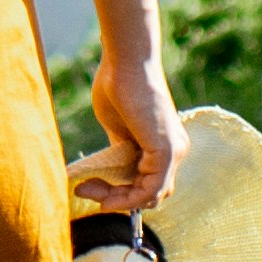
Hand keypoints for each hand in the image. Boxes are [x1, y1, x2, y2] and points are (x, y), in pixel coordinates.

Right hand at [71, 41, 181, 216]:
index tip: (88, 188)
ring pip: (151, 195)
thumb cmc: (118, 85)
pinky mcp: (166, 151)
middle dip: (117, 199)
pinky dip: (128, 197)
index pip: (149, 185)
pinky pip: (151, 188)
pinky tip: (105, 194)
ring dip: (118, 200)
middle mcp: (176, 151)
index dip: (120, 194)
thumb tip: (113, 171)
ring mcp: (173, 152)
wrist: (125, 62)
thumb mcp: (118, 128)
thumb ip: (121, 150)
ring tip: (88, 190)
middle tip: (85, 191)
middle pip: (151, 195)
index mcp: (165, 146)